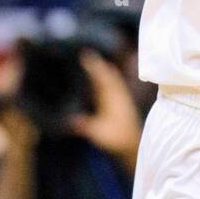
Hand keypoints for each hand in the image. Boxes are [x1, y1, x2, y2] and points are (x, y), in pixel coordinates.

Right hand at [67, 50, 140, 168]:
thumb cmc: (116, 139)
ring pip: (112, 78)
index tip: (85, 55)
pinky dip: (107, 77)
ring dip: (103, 69)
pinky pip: (114, 84)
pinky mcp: (122, 102)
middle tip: (86, 53)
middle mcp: (118, 94)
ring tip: (92, 61)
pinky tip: (102, 78)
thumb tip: (67, 121)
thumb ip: (84, 126)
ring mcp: (121, 97)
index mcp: (112, 98)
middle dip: (98, 63)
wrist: (132, 145)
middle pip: (108, 73)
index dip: (94, 66)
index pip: (102, 77)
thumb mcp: (98, 134)